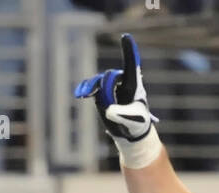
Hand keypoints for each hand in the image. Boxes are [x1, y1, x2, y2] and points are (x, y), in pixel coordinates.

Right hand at [74, 33, 157, 149]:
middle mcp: (121, 81)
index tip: (126, 36)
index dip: (129, 50)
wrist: (130, 131)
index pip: (131, 64)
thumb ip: (123, 114)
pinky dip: (86, 89)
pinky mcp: (101, 93)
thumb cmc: (137, 123)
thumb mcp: (135, 120)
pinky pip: (92, 87)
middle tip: (110, 108)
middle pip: (110, 77)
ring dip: (94, 89)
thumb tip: (108, 110)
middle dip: (107, 89)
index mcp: (133, 84)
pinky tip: (81, 93)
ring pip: (99, 82)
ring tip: (86, 95)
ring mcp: (110, 86)